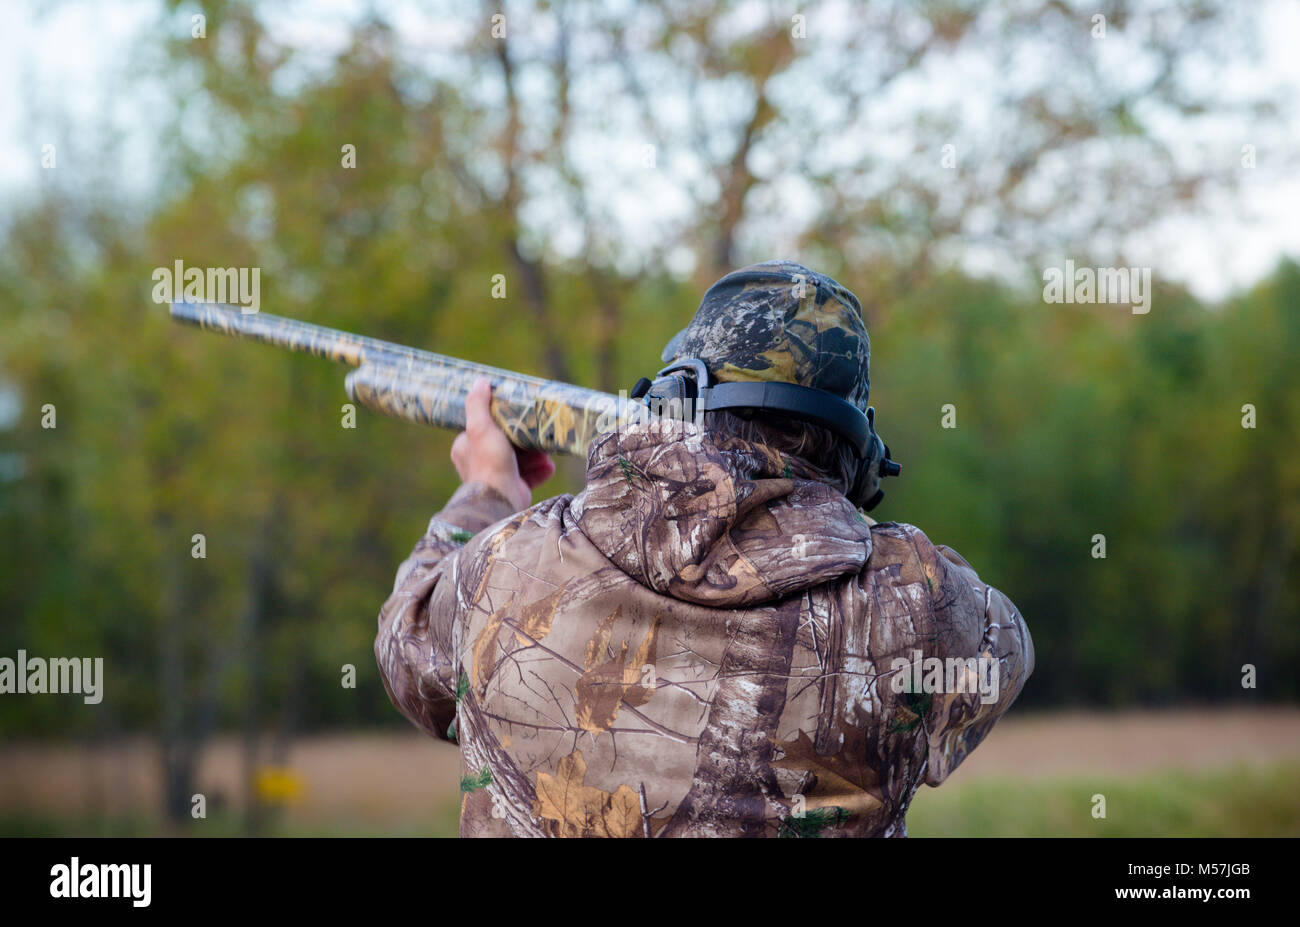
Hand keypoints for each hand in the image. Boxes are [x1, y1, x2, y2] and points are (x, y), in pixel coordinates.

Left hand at [451, 377, 554, 510]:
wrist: (500, 501)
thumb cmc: (489, 463)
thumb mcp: (480, 427)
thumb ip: (478, 404)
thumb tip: (480, 381)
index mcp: (466, 448)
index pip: (484, 427)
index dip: (502, 420)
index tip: (517, 415)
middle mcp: (479, 462)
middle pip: (506, 442)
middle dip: (524, 438)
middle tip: (537, 433)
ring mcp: (498, 476)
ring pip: (521, 458)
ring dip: (536, 454)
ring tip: (546, 451)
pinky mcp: (514, 488)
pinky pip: (530, 475)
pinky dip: (541, 470)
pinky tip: (549, 466)